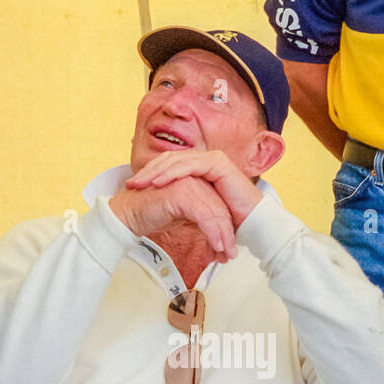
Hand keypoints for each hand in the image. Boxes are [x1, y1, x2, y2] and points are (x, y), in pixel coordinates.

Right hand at [109, 175, 236, 259]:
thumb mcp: (183, 217)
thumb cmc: (152, 215)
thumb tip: (219, 240)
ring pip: (215, 212)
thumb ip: (200, 220)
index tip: (228, 251)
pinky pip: (205, 215)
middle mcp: (195, 179)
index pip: (219, 205)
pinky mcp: (181, 193)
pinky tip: (216, 247)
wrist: (128, 215)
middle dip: (228, 235)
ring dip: (223, 236)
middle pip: (221, 208)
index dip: (226, 229)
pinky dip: (213, 233)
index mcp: (197, 181)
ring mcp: (189, 183)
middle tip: (230, 256)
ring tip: (225, 256)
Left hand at [124, 149, 263, 227]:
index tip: (133, 188)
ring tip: (140, 183)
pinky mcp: (218, 164)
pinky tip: (158, 182)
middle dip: (148, 172)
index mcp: (201, 168)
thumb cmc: (230, 221)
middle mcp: (206, 160)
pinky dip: (172, 173)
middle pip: (170, 160)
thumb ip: (185, 204)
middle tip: (130, 184)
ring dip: (156, 172)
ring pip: (176, 160)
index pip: (170, 166)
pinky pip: (189, 166)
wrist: (253, 224)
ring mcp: (213, 159)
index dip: (151, 175)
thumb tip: (164, 211)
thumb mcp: (200, 210)